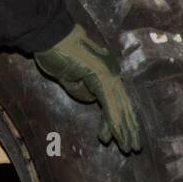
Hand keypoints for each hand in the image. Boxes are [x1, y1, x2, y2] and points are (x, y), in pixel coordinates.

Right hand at [34, 24, 141, 153]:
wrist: (49, 34)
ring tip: (129, 147)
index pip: (114, 99)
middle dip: (128, 127)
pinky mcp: (101, 77)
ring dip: (124, 129)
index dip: (115, 120)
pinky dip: (114, 121)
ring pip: (120, 106)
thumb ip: (82, 89)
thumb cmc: (54, 52)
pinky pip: (111, 104)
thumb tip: (92, 99)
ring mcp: (108, 72)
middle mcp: (110, 70)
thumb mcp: (68, 78)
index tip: (109, 137)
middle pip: (123, 104)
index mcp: (104, 70)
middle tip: (133, 146)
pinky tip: (118, 135)